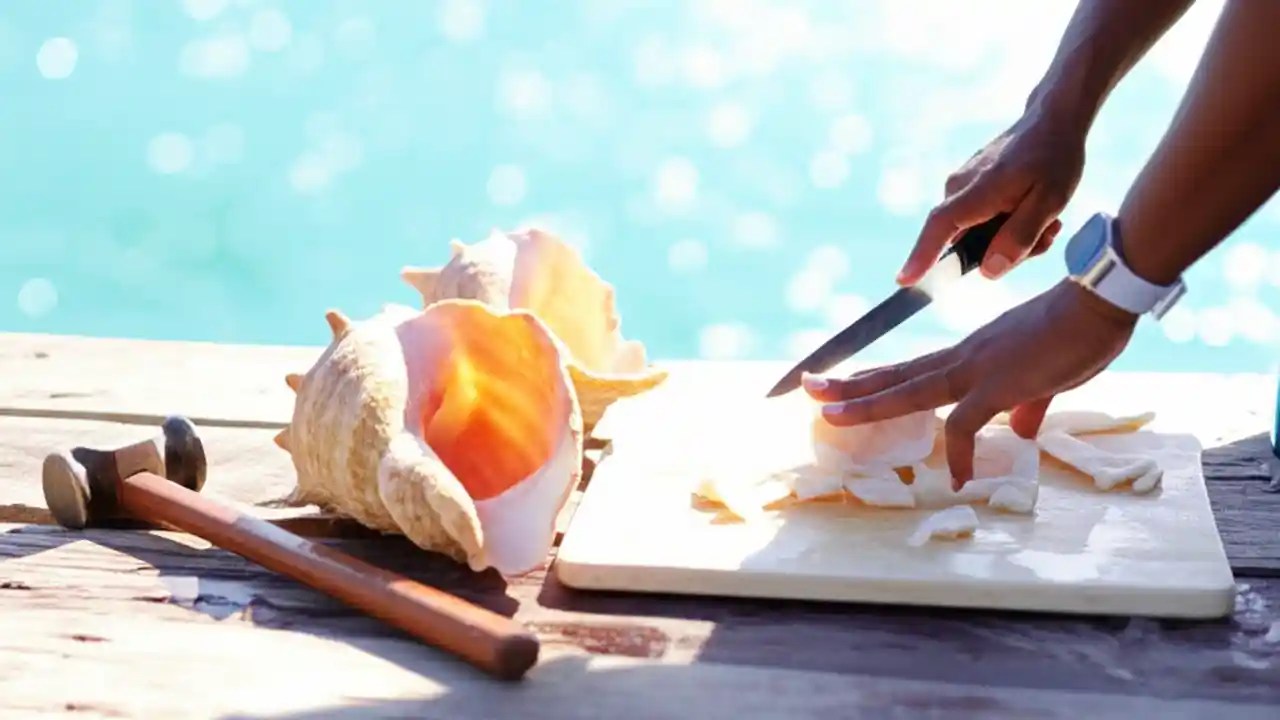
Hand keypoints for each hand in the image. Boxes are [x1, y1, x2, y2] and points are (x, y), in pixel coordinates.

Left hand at [802, 280, 1137, 488]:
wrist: (1098, 304)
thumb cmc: (1076, 332)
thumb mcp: (1045, 379)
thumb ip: (1028, 405)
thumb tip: (1021, 430)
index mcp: (970, 356)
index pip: (912, 369)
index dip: (876, 379)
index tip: (843, 384)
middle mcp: (962, 359)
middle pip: (896, 375)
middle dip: (850, 385)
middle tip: (808, 390)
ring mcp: (976, 370)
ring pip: (910, 391)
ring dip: (868, 405)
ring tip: (830, 418)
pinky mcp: (999, 384)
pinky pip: (968, 423)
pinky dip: (960, 453)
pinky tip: (958, 479)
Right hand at [898, 109, 1086, 284]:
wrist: (1052, 119)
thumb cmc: (1053, 157)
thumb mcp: (1049, 202)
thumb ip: (1019, 238)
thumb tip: (989, 271)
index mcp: (976, 191)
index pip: (939, 228)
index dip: (922, 256)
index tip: (905, 281)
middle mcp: (958, 189)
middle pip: (965, 244)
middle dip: (1004, 252)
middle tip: (1046, 236)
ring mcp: (961, 187)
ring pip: (976, 234)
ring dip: (1010, 237)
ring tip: (1047, 221)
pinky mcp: (969, 188)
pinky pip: (980, 221)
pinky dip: (1007, 224)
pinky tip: (1033, 211)